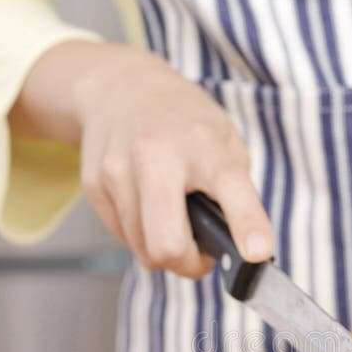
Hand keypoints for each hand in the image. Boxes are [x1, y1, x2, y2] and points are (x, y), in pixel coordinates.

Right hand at [9, 41, 272, 277]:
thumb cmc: (186, 123)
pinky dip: (142, 236)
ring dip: (165, 252)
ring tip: (175, 225)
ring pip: (143, 251)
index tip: (257, 253)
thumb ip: (237, 192)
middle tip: (201, 256)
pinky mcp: (94, 185)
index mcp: (205, 146)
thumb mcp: (225, 142)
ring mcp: (119, 170)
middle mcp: (158, 156)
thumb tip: (243, 249)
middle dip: (189, 265)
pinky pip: (124, 238)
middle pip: (168, 245)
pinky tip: (149, 209)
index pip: (230, 188)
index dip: (247, 226)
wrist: (119, 86)